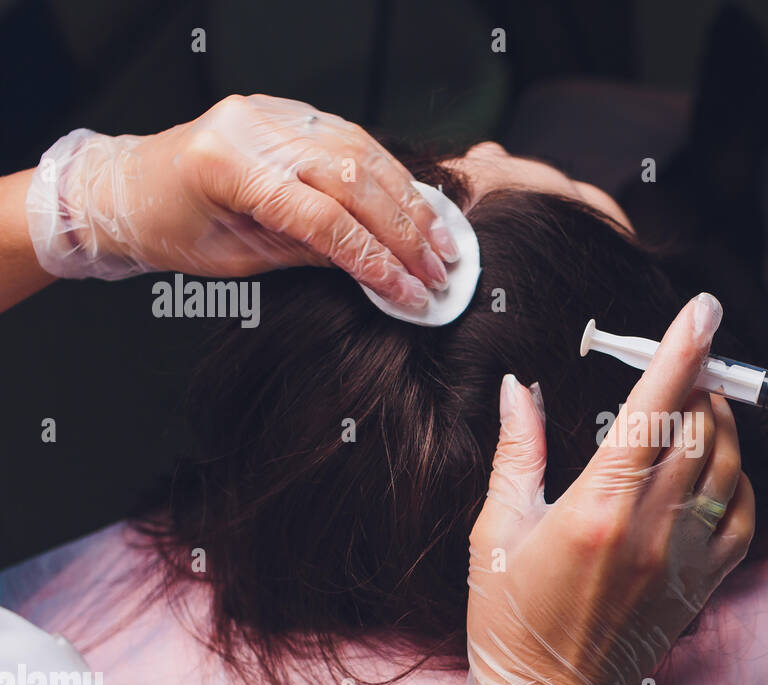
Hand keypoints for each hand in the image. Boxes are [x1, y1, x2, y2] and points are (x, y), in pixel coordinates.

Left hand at [25, 94, 455, 307]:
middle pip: (353, 180)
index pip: (324, 220)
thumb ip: (304, 256)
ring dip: (410, 201)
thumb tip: (375, 271)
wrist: (128, 186)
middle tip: (438, 272)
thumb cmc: (169, 228)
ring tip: (441, 242)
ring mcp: (271, 111)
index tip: (409, 293)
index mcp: (226, 168)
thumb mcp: (235, 260)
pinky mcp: (285, 110)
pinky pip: (353, 137)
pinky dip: (390, 174)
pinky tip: (416, 204)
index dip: (376, 261)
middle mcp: (252, 128)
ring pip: (363, 153)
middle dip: (405, 232)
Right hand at [449, 292, 754, 684]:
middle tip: (685, 359)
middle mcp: (651, 530)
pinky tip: (716, 466)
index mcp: (597, 508)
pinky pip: (744, 517)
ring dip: (721, 425)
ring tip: (699, 404)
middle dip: (699, 381)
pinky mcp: (702, 587)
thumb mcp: (496, 530)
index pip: (654, 409)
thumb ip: (517, 452)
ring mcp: (684, 561)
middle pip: (699, 429)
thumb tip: (516, 386)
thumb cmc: (508, 618)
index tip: (703, 308)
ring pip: (729, 468)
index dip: (682, 350)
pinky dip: (739, 479)